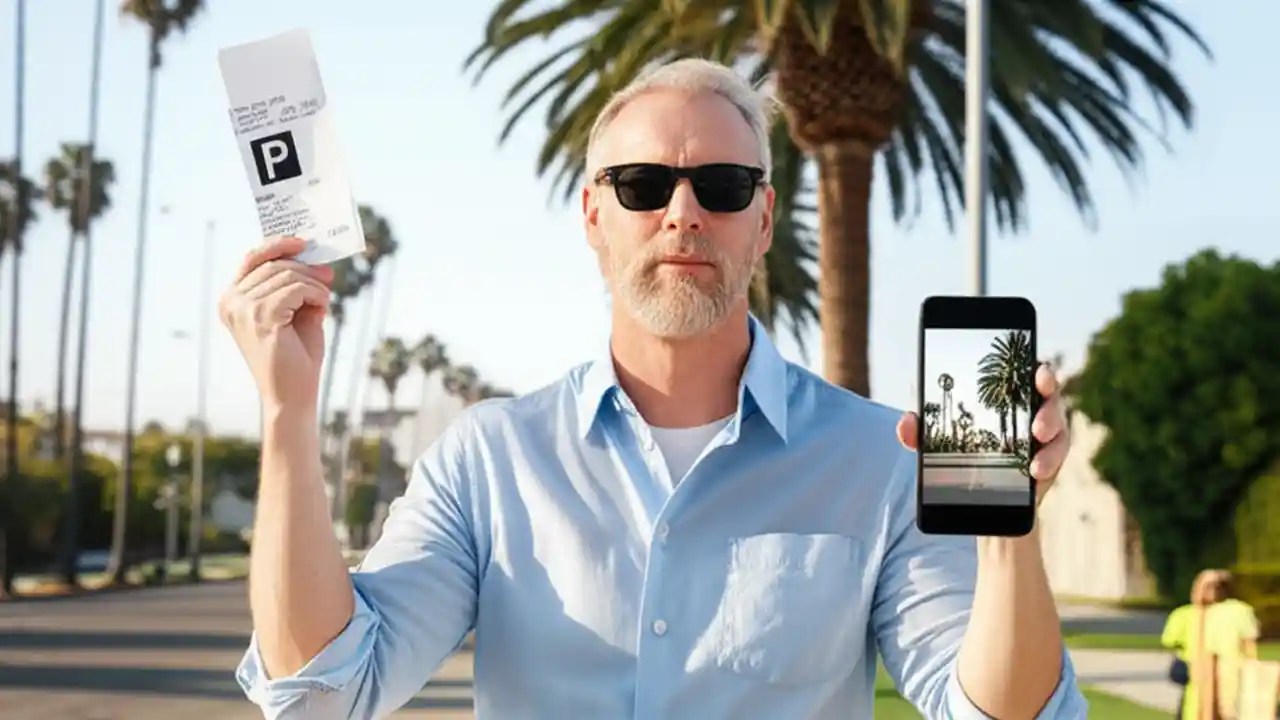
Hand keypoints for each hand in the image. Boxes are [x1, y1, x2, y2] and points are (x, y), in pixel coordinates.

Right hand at [218, 236, 333, 411]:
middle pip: (273, 264)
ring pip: (287, 275)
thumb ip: (296, 286)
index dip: (278, 245)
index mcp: (232, 300)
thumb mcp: (294, 312)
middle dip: (306, 267)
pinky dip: (315, 295)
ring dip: (314, 285)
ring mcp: (243, 309)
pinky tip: (321, 310)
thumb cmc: (295, 356)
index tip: (303, 242)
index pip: (251, 259)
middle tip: (329, 276)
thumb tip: (313, 258)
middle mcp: (231, 302)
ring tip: (323, 301)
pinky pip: (296, 289)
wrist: (292, 395)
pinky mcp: (260, 317)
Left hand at [895, 363, 1069, 504]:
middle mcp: (1028, 406)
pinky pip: (1056, 454)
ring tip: (1037, 445)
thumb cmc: (955, 450)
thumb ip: (921, 430)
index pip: (1023, 369)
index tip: (1038, 370)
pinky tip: (1035, 470)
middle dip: (1048, 399)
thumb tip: (906, 424)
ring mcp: (1041, 432)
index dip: (1035, 367)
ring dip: (1050, 428)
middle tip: (1039, 411)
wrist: (974, 495)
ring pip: (1057, 424)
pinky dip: (1049, 461)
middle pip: (1048, 393)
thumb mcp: (934, 439)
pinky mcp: (1048, 458)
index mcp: (1003, 392)